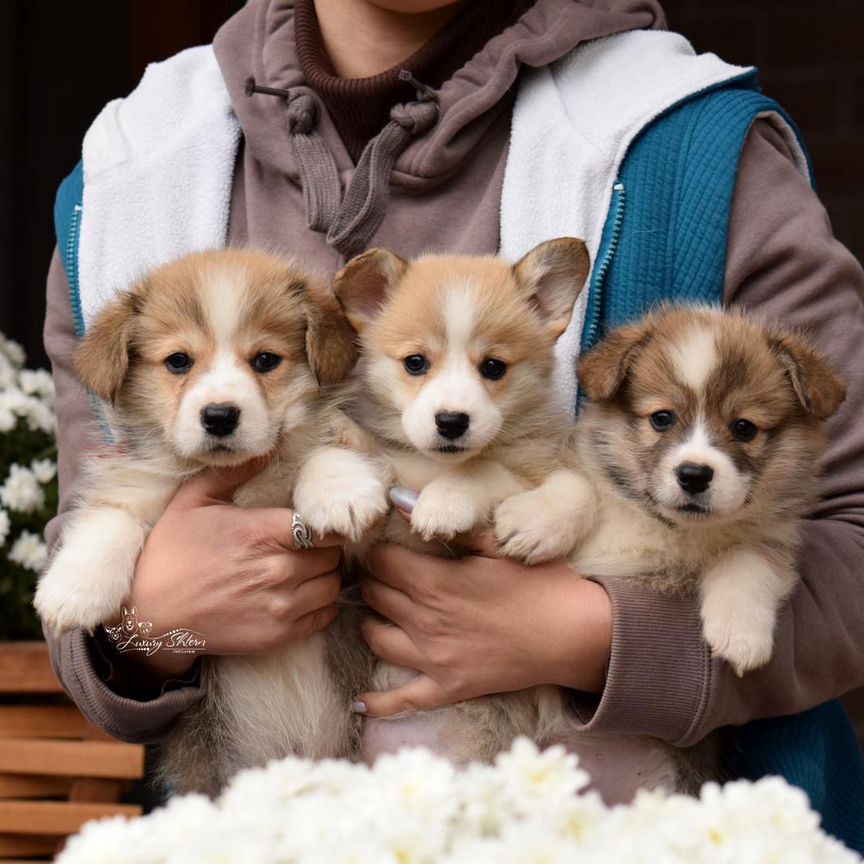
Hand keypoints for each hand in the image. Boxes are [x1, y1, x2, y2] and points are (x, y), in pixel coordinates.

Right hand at [106, 460, 342, 682]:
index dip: (326, 524)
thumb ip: (236, 471)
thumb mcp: (194, 499)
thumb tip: (270, 445)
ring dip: (324, 575)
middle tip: (308, 546)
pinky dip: (321, 604)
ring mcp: (280, 605)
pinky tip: (302, 594)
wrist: (148, 615)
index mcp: (262, 533)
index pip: (324, 527)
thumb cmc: (170, 552)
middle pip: (332, 555)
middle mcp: (277, 570)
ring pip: (332, 584)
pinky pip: (324, 615)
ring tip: (306, 569)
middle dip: (324, 548)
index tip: (318, 524)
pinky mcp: (278, 635)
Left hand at [357, 524, 611, 717]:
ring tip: (381, 610)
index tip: (383, 546)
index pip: (381, 562)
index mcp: (435, 582)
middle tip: (383, 573)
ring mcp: (434, 659)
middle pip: (376, 595)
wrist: (573, 634)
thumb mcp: (496, 543)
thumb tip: (398, 499)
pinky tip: (360, 701)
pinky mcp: (448, 687)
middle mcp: (425, 621)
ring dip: (372, 621)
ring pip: (376, 638)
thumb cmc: (539, 582)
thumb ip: (447, 524)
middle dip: (375, 580)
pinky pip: (401, 699)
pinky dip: (376, 701)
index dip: (377, 551)